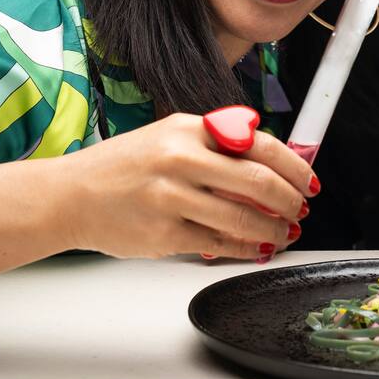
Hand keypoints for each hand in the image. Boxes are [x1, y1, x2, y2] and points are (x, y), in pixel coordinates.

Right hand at [58, 112, 314, 260]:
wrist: (70, 195)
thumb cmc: (123, 166)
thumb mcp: (170, 135)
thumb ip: (217, 141)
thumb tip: (271, 160)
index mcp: (188, 129)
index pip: (260, 145)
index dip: (294, 166)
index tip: (308, 181)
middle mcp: (180, 159)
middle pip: (259, 182)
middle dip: (291, 201)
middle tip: (302, 210)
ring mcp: (171, 198)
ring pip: (243, 218)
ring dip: (275, 229)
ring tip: (284, 232)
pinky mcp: (164, 234)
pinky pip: (219, 244)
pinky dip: (246, 249)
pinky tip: (257, 248)